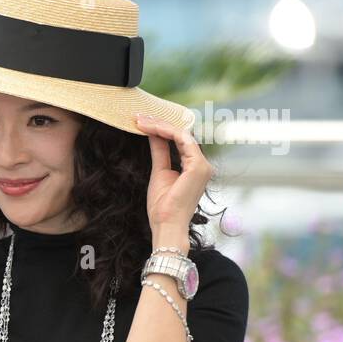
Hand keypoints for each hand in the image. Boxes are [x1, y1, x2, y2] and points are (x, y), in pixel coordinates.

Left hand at [135, 114, 212, 235]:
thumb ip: (160, 152)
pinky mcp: (198, 166)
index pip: (180, 140)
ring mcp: (202, 165)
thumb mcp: (159, 172)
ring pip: (181, 134)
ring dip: (160, 125)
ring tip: (141, 121)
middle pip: (181, 135)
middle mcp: (202, 164)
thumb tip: (153, 134)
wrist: (166, 224)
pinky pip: (182, 139)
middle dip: (159, 124)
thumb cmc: (162, 206)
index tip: (142, 123)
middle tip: (139, 117)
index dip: (162, 129)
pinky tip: (150, 128)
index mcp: (194, 167)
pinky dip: (165, 131)